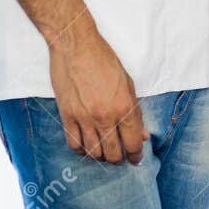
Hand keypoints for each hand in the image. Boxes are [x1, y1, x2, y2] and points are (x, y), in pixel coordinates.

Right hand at [47, 21, 144, 164]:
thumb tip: (142, 134)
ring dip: (101, 156)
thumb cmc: (105, 62)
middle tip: (121, 158)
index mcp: (125, 107)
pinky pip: (73, 144)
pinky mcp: (66, 117)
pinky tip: (86, 147)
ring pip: (93, 152)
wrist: (76, 48)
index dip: (136, 155)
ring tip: (105, 153)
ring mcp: (84, 119)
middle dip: (119, 159)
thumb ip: (135, 112)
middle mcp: (105, 117)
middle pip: (113, 152)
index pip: (133, 142)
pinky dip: (81, 150)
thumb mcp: (128, 84)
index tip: (136, 159)